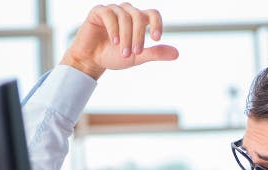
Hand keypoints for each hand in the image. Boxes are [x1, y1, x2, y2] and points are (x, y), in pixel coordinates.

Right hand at [60, 3, 178, 79]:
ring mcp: (112, 10)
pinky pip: (109, 15)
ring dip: (126, 37)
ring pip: (125, 17)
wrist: (90, 61)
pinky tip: (114, 42)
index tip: (156, 38)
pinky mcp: (98, 12)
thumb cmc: (113, 57)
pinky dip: (114, 29)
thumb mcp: (137, 57)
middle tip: (135, 53)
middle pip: (139, 16)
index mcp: (138, 20)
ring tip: (123, 52)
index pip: (153, 14)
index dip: (156, 23)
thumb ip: (155, 53)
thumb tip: (177, 54)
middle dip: (138, 36)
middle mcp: (127, 12)